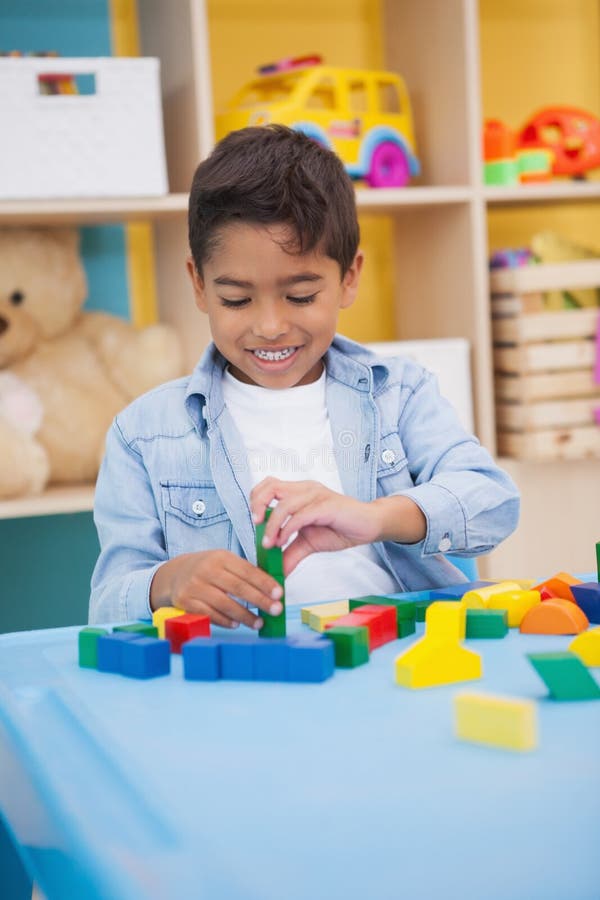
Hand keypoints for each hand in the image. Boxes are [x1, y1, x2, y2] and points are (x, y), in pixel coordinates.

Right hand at [149, 549, 283, 629]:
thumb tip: (273, 588)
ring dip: (245, 615)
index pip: (247, 570)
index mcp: (220, 557)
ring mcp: (194, 586)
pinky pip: (210, 614)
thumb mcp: (224, 562)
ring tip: (259, 622)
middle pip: (238, 587)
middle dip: (260, 600)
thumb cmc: (208, 570)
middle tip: (276, 610)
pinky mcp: (185, 602)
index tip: (279, 594)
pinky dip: (225, 621)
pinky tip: (237, 624)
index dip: (264, 582)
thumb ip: (245, 572)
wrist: (175, 574)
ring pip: (224, 604)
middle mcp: (206, 570)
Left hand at [250, 478, 381, 574]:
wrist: (369, 526)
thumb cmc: (339, 528)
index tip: (255, 522)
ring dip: (272, 525)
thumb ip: (290, 554)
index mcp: (298, 492)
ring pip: (283, 503)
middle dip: (257, 504)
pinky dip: (287, 529)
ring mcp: (316, 496)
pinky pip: (300, 515)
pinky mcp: (326, 506)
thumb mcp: (308, 544)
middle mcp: (305, 489)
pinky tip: (283, 542)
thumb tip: (276, 572)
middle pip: (270, 485)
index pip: (268, 485)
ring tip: (269, 544)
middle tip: (256, 525)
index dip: (256, 500)